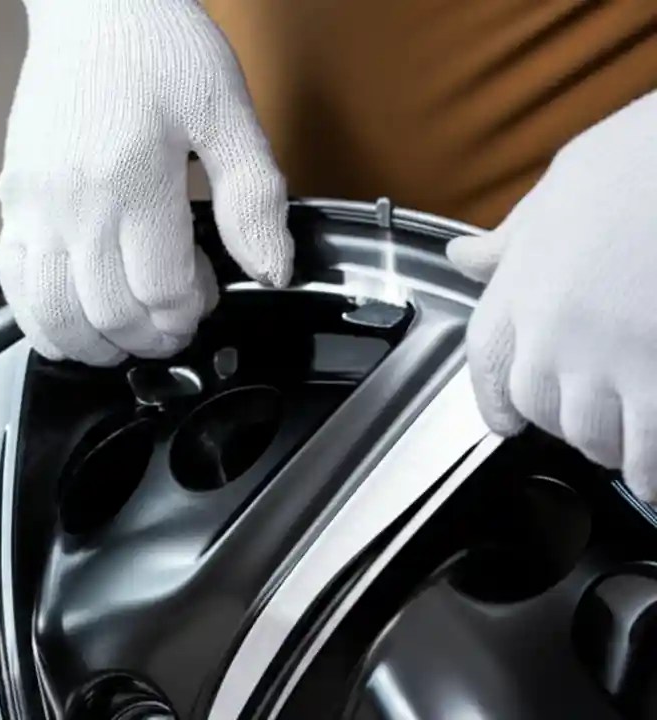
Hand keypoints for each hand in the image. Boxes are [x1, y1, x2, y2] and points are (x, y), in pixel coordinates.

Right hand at [0, 0, 292, 365]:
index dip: (188, 313)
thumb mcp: (228, 112)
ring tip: (124, 343)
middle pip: (109, 312)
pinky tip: (66, 332)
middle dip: (149, 338)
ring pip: (53, 312)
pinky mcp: (12, 202)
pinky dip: (37, 321)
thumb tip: (270, 269)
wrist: (93, 7)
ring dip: (93, 345)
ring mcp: (35, 205)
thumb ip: (252, 197)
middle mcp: (76, 200)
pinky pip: (13, 282)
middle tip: (173, 328)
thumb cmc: (159, 47)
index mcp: (135, 178)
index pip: (160, 289)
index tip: (204, 299)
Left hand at [448, 92, 656, 501]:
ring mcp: (607, 359)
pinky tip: (652, 481)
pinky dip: (649, 470)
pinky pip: (647, 445)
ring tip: (625, 448)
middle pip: (539, 405)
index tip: (506, 420)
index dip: (493, 398)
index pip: (486, 363)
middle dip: (561, 422)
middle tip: (589, 424)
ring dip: (607, 446)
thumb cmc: (639, 162)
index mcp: (517, 286)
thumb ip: (513, 241)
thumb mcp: (560, 187)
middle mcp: (551, 332)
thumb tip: (464, 257)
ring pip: (592, 434)